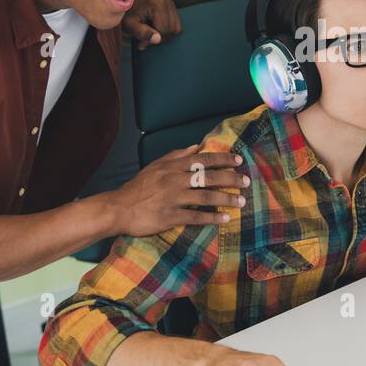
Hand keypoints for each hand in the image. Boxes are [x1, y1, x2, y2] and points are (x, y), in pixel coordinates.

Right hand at [108, 144, 248, 235]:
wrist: (119, 208)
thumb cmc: (138, 187)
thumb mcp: (156, 165)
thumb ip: (177, 155)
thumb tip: (197, 146)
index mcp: (172, 166)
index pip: (203, 159)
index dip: (222, 159)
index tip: (238, 160)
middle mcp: (175, 180)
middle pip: (208, 177)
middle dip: (230, 178)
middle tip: (246, 181)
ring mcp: (173, 199)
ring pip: (205, 197)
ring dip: (226, 199)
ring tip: (241, 201)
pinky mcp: (170, 216)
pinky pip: (196, 217)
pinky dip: (212, 218)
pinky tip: (225, 219)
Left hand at [122, 0, 181, 50]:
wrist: (129, 2)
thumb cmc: (128, 15)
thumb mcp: (130, 26)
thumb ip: (142, 33)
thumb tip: (158, 39)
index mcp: (155, 4)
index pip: (163, 29)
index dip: (154, 39)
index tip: (142, 42)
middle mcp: (165, 0)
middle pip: (171, 29)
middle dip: (160, 37)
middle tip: (147, 39)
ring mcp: (170, 2)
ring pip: (176, 28)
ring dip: (165, 35)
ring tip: (152, 33)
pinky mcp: (173, 5)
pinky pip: (177, 25)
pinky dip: (169, 30)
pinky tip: (158, 28)